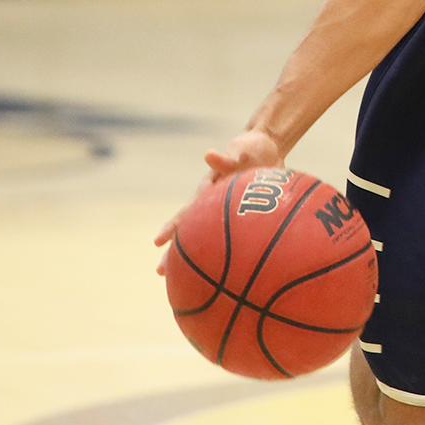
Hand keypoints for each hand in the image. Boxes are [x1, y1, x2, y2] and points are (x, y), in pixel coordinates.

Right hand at [153, 128, 287, 266]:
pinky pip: (237, 236)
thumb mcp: (238, 151)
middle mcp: (213, 204)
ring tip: (187, 278)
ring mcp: (227, 211)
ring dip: (199, 256)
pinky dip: (233, 252)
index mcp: (209, 191)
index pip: (187, 212)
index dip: (172, 227)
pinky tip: (233, 273)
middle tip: (160, 271)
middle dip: (176, 250)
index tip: (156, 243)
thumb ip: (225, 158)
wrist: (268, 146)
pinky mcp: (246, 215)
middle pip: (192, 230)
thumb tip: (208, 154)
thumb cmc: (248, 147)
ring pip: (210, 237)